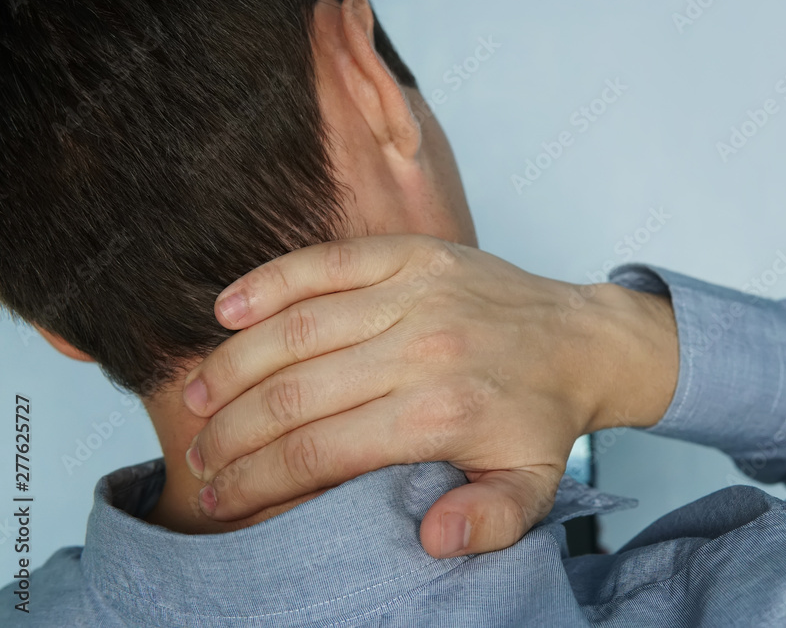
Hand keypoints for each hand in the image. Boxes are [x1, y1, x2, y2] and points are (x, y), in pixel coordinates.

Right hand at [182, 234, 677, 556]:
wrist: (583, 339)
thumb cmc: (541, 417)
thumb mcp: (531, 488)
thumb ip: (487, 522)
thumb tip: (429, 539)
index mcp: (441, 414)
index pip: (319, 451)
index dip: (256, 480)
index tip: (220, 497)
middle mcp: (421, 349)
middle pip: (294, 393)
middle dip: (231, 433)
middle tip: (200, 457)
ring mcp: (414, 293)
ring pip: (296, 329)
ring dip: (233, 367)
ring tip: (195, 400)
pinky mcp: (410, 255)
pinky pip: (324, 263)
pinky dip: (268, 283)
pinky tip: (226, 310)